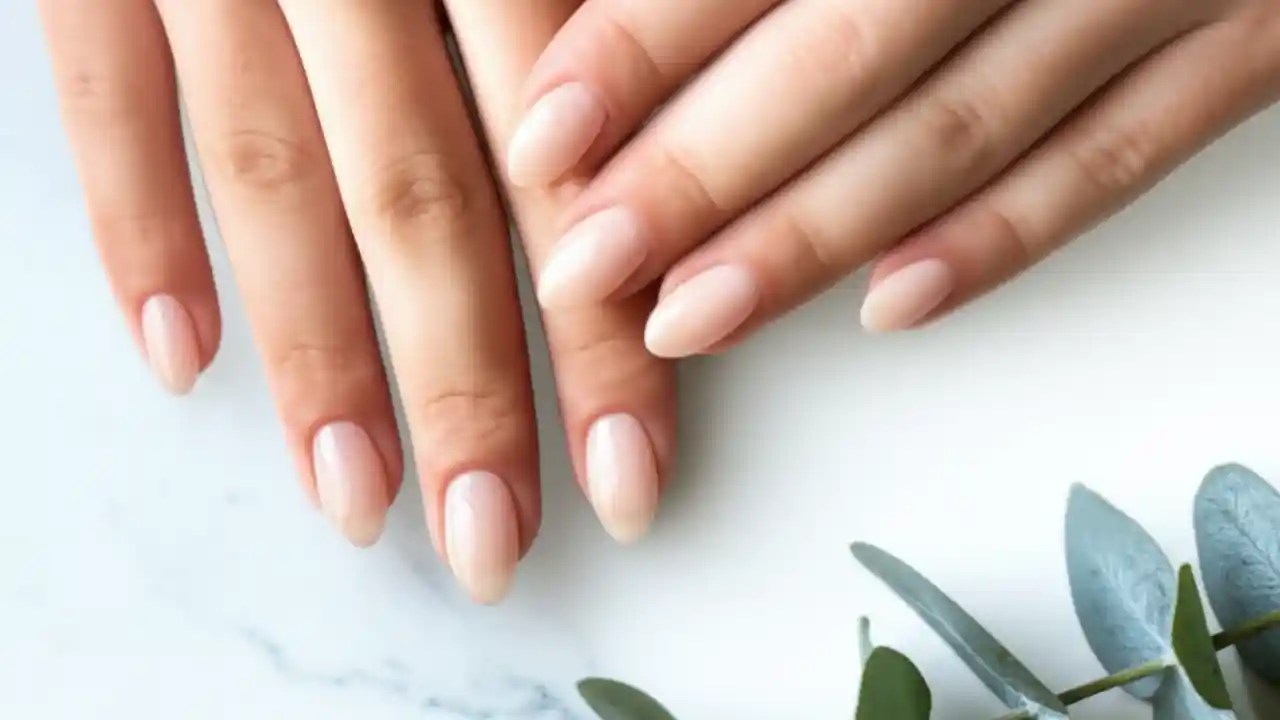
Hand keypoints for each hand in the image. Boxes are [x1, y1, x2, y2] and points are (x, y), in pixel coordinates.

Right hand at [40, 0, 672, 602]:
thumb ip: (550, 43)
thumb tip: (617, 192)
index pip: (560, 174)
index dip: (598, 332)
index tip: (627, 468)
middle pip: (421, 200)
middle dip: (466, 384)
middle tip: (495, 532)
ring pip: (270, 176)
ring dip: (316, 352)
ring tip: (357, 494)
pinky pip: (111, 102)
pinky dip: (141, 230)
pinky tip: (182, 356)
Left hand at [509, 0, 1279, 354]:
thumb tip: (624, 12)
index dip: (644, 45)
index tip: (548, 135)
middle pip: (851, 51)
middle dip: (704, 172)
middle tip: (590, 262)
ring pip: (965, 127)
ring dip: (816, 235)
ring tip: (691, 316)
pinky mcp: (1251, 40)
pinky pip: (1119, 156)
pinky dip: (1000, 240)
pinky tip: (887, 306)